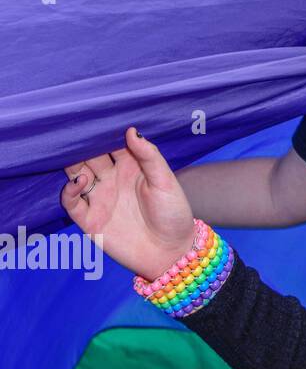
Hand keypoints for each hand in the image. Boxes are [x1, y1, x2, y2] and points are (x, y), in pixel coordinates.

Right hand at [61, 127, 196, 279]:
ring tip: (71, 153)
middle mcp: (112, 179)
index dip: (103, 131)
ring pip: (77, 174)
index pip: (112, 143)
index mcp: (132, 166)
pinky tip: (79, 181)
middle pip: (90, 156)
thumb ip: (149, 157)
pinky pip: (71, 202)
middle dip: (82, 144)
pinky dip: (69, 190)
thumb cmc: (173, 214)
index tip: (94, 115)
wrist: (170, 253)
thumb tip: (131, 130)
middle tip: (72, 129)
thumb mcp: (166, 182)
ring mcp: (99, 197)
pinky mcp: (89, 218)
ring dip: (72, 164)